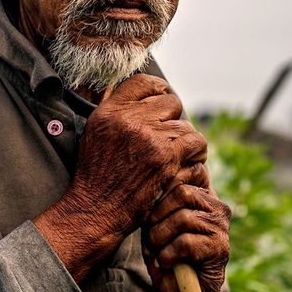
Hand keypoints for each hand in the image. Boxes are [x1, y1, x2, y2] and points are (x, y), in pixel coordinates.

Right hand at [64, 73, 207, 237]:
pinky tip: (188, 160)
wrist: (97, 209)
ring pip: (184, 123)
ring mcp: (148, 137)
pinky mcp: (165, 156)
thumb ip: (115, 114)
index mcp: (108, 112)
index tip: (162, 103)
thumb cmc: (97, 176)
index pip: (143, 82)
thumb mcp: (95, 135)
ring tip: (176, 154)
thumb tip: (140, 97)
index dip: (158, 90)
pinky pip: (195, 141)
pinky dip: (196, 151)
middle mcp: (127, 119)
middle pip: (169, 102)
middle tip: (168, 137)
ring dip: (183, 139)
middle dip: (172, 119)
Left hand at [143, 180, 231, 291]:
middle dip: (158, 217)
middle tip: (153, 238)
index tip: (150, 215)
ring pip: (183, 218)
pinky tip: (169, 263)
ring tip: (160, 251)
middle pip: (181, 193)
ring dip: (161, 238)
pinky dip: (169, 254)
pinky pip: (186, 243)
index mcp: (202, 195)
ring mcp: (221, 227)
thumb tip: (146, 179)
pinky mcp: (220, 249)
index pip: (182, 175)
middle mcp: (217, 207)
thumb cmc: (165, 253)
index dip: (160, 193)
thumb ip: (156, 201)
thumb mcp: (155, 222)